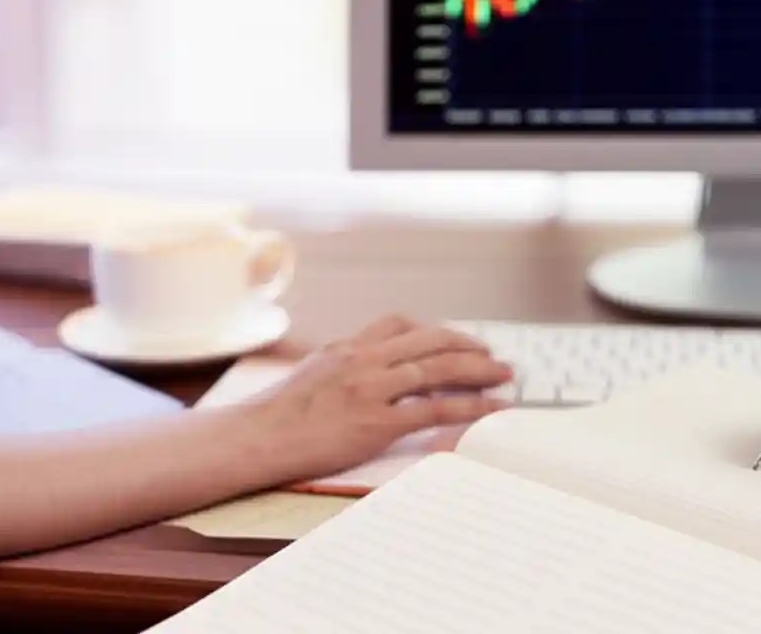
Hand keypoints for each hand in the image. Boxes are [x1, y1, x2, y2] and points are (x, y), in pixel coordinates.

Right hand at [252, 315, 512, 481]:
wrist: (257, 436)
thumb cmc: (277, 414)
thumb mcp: (311, 373)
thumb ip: (342, 366)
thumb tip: (365, 371)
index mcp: (348, 347)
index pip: (400, 324)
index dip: (435, 331)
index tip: (456, 340)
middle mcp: (364, 359)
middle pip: (430, 341)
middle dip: (469, 347)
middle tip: (494, 357)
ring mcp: (372, 389)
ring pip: (438, 370)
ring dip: (478, 371)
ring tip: (504, 376)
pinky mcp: (377, 421)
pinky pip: (434, 410)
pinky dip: (469, 408)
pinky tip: (489, 410)